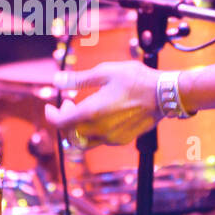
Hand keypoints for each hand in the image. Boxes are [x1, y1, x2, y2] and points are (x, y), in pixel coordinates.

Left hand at [44, 60, 160, 147]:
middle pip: (69, 134)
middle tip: (69, 102)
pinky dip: (92, 131)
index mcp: (91, 113)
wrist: (164, 94)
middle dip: (64, 119)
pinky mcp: (122, 140)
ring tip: (84, 110)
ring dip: (77, 128)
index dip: (51, 115)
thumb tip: (56, 80)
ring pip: (83, 141)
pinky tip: (101, 115)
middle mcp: (99, 130)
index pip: (60, 123)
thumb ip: (78, 79)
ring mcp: (111, 138)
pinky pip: (99, 141)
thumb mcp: (105, 72)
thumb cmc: (136, 79)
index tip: (50, 106)